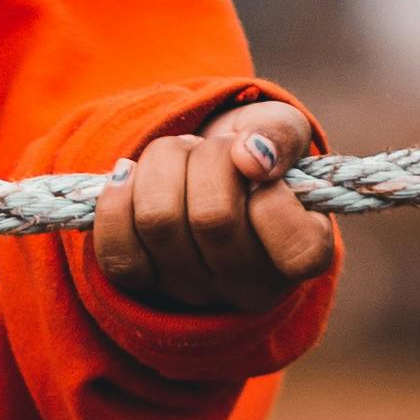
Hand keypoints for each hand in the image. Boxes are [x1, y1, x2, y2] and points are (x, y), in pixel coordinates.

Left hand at [91, 101, 333, 316]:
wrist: (198, 164)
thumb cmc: (250, 150)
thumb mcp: (280, 129)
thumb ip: (281, 135)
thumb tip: (252, 155)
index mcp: (303, 255)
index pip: (298, 250)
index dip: (273, 195)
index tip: (259, 167)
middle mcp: (250, 287)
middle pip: (214, 218)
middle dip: (207, 158)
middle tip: (212, 147)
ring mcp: (193, 291)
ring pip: (159, 221)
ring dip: (162, 165)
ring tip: (176, 155)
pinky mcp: (143, 283)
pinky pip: (117, 250)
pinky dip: (115, 199)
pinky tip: (128, 175)